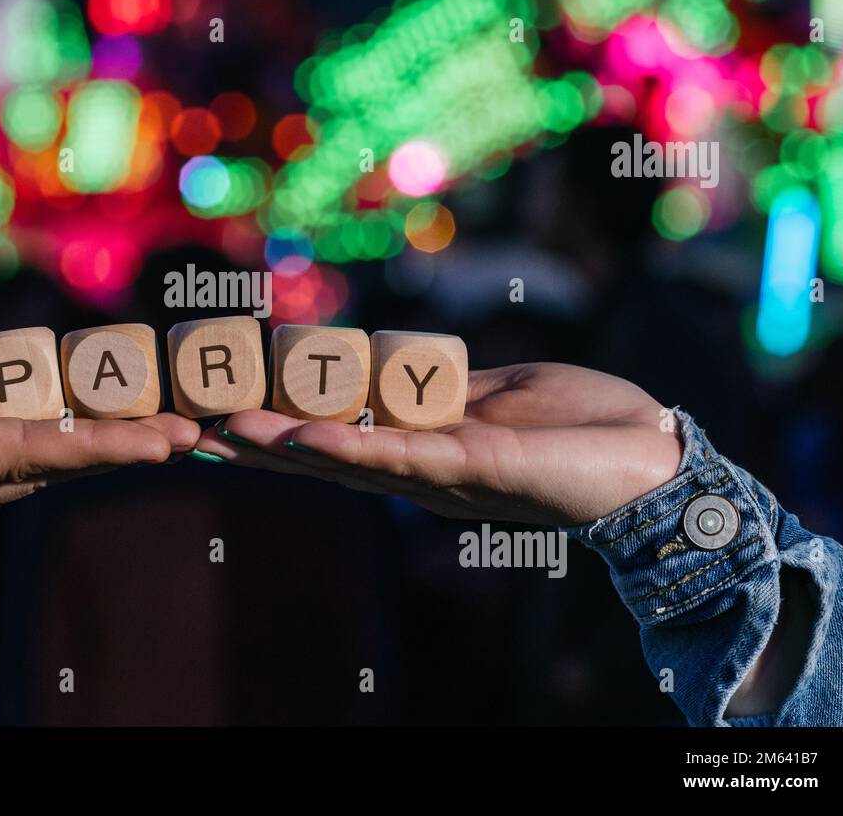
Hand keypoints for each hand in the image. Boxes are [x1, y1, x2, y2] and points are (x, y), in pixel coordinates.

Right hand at [0, 353, 199, 533]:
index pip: (28, 455)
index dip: (101, 446)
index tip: (166, 441)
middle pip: (49, 465)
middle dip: (124, 449)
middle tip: (198, 433)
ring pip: (34, 464)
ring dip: (100, 448)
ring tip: (163, 431)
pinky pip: (6, 458)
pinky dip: (57, 442)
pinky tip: (83, 429)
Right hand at [195, 363, 682, 526]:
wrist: (653, 454)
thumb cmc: (577, 421)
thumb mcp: (490, 392)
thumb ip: (436, 389)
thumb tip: (388, 367)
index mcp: (419, 445)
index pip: (332, 434)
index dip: (275, 423)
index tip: (216, 406)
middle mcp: (418, 470)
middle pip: (323, 456)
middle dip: (258, 443)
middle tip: (189, 425)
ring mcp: (441, 474)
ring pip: (347, 462)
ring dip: (283, 449)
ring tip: (224, 433)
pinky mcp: (473, 468)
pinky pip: (399, 458)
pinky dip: (346, 450)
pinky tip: (301, 441)